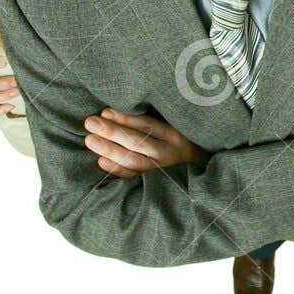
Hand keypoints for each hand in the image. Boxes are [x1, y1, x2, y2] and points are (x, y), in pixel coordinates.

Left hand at [83, 107, 205, 178]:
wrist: (203, 175)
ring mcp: (162, 170)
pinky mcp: (155, 184)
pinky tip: (101, 161)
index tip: (105, 111)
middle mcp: (170, 153)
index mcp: (176, 135)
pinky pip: (134, 177)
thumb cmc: (183, 143)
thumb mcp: (177, 127)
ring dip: (110, 150)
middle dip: (113, 132)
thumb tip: (117, 110)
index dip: (126, 118)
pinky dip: (117, 169)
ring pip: (134, 161)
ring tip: (90, 140)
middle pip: (138, 142)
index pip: (148, 125)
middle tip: (90, 123)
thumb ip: (154, 120)